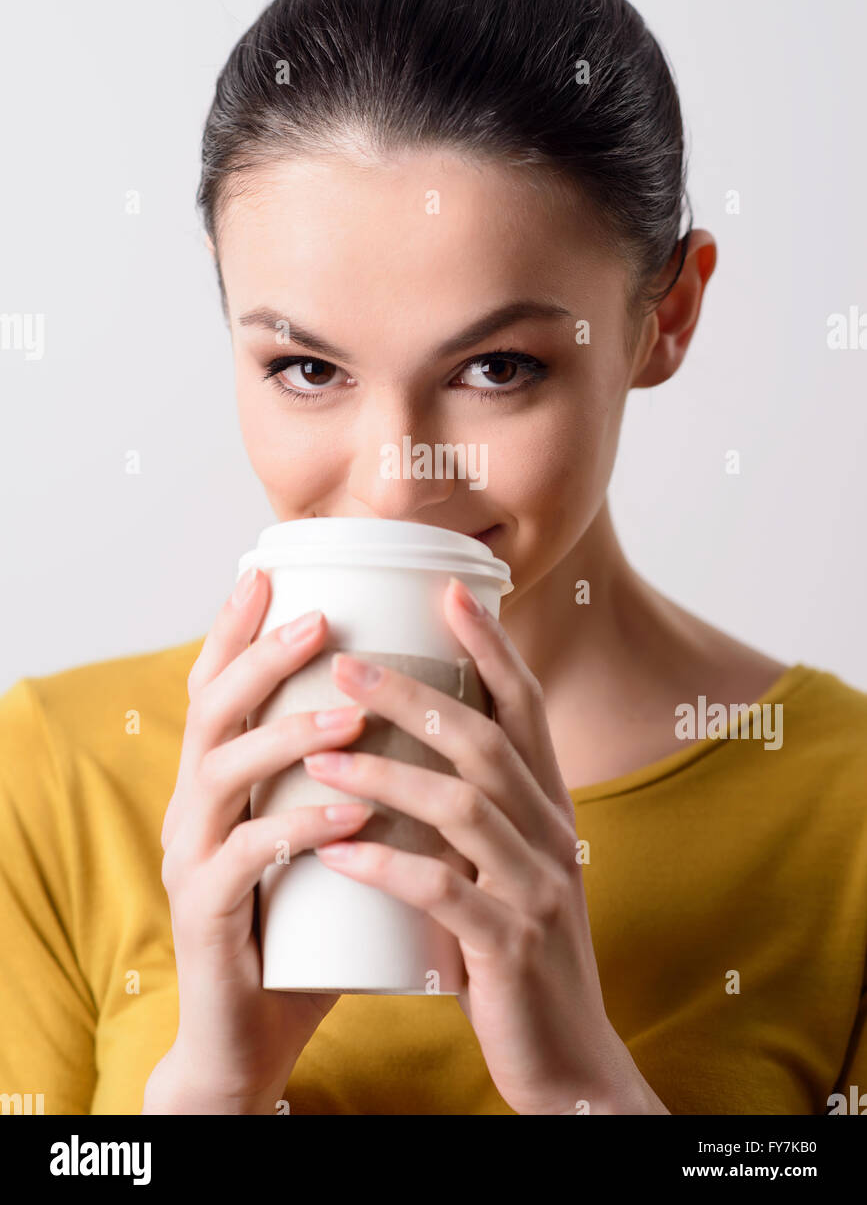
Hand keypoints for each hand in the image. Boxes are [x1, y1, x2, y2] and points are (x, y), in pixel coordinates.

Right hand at [146, 568, 374, 1113]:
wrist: (255, 1034)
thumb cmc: (301, 924)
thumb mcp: (323, 836)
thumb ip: (352, 778)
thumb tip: (427, 708)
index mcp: (220, 781)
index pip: (217, 688)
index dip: (234, 629)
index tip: (268, 572)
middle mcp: (195, 809)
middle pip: (210, 712)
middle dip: (260, 659)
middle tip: (319, 625)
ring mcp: (193, 860)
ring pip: (220, 775)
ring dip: (287, 735)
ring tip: (350, 714)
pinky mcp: (207, 916)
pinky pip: (245, 860)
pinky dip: (299, 828)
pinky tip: (350, 811)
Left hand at [303, 576, 668, 1114]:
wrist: (567, 1060)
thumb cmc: (515, 953)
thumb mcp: (504, 867)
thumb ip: (470, 811)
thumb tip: (403, 748)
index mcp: (549, 807)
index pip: (524, 708)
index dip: (490, 645)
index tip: (447, 590)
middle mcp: (551, 834)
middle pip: (482, 741)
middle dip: (411, 697)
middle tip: (342, 665)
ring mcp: (535, 889)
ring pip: (461, 807)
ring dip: (387, 776)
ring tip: (320, 755)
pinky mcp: (510, 948)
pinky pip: (444, 894)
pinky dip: (388, 867)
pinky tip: (338, 854)